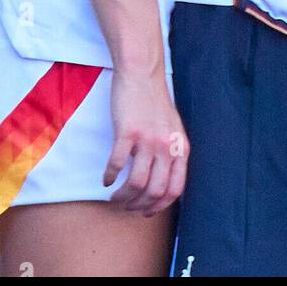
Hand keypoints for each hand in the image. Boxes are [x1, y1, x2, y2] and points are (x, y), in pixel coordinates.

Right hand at [104, 65, 187, 215]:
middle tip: (126, 207)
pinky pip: (117, 164)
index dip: (160, 206)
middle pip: (155, 191)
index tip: (146, 211)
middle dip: (139, 206)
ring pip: (136, 183)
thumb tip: (162, 180)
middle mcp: (166, 146)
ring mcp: (147, 139)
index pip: (175, 189)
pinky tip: (106, 179)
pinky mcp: (127, 131)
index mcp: (180, 148)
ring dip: (123, 197)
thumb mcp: (173, 128)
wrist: (142, 73)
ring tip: (114, 197)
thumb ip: (171, 152)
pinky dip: (110, 177)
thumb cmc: (154, 101)